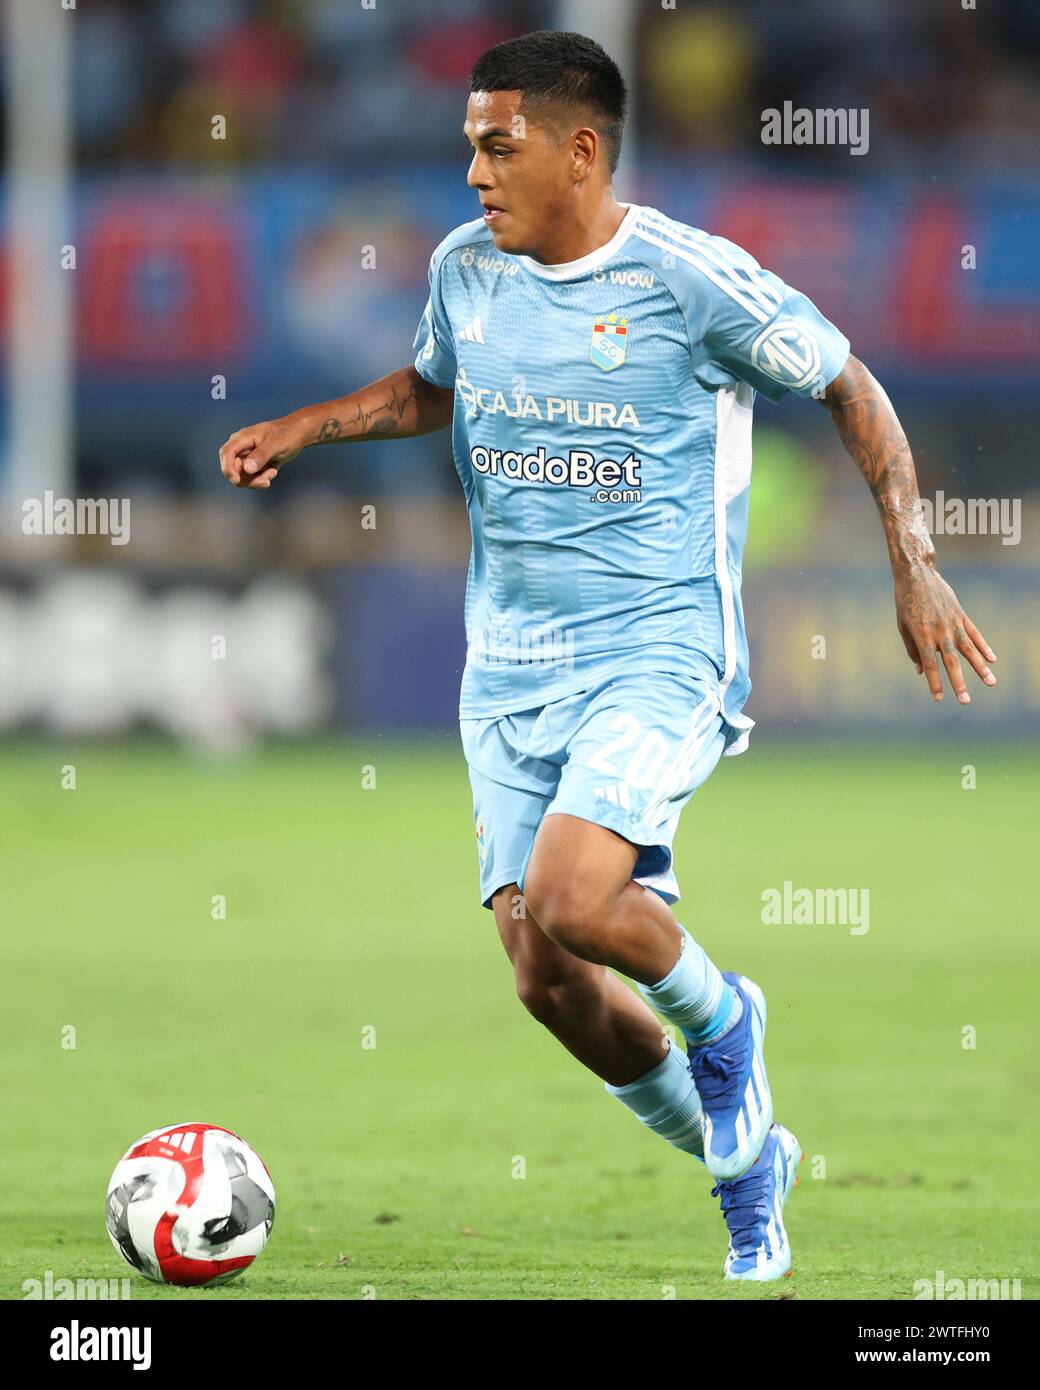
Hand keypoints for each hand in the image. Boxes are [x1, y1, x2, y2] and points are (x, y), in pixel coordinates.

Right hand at [218, 419, 305, 488]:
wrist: (296, 434)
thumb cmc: (286, 435)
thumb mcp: (276, 444)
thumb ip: (261, 455)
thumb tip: (247, 469)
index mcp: (242, 438)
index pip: (226, 453)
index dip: (227, 468)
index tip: (236, 479)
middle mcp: (241, 448)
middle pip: (233, 469)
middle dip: (248, 479)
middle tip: (266, 481)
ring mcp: (246, 457)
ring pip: (242, 477)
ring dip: (257, 480)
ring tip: (273, 472)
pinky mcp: (253, 465)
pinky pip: (251, 478)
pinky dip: (261, 479)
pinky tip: (272, 471)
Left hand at [894, 564, 996, 703]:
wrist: (917, 574)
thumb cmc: (904, 602)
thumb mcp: (903, 626)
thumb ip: (912, 649)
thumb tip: (920, 671)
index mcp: (922, 635)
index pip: (930, 664)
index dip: (934, 682)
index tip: (938, 698)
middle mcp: (939, 631)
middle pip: (951, 661)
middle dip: (958, 683)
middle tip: (965, 701)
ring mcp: (952, 622)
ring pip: (969, 649)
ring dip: (980, 667)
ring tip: (990, 682)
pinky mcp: (961, 614)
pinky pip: (974, 633)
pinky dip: (984, 646)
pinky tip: (992, 659)